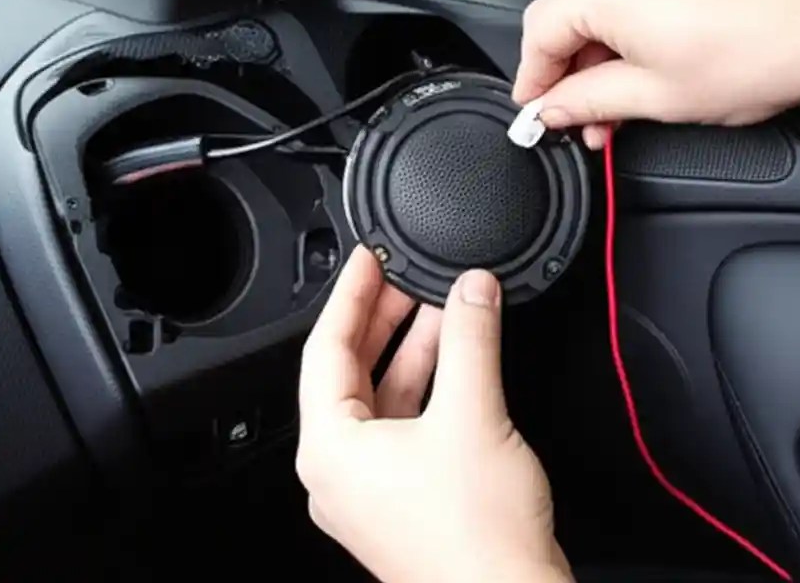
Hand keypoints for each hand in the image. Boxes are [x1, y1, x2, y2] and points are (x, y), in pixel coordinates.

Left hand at [296, 247, 571, 582]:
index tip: (367, 260)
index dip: (349, 295)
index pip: (325, 350)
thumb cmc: (475, 539)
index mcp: (331, 449)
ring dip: (414, 354)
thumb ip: (471, 339)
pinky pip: (405, 429)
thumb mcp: (473, 413)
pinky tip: (461, 366)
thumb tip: (471, 290)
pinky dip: (429, 390)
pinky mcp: (407, 503)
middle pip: (350, 374)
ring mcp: (373, 492)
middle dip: (385, 321)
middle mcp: (340, 474)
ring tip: (445, 311)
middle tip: (407, 277)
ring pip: (382, 402)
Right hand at [513, 0, 799, 148]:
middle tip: (581, 119)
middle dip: (564, 70)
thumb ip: (591, 102)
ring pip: (595, 0)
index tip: (538, 115)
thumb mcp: (659, 97)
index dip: (534, 84)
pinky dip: (625, 27)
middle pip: (560, 13)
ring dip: (595, 51)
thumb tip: (554, 108)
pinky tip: (646, 65)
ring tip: (620, 102)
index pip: (538, 35)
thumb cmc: (761, 50)